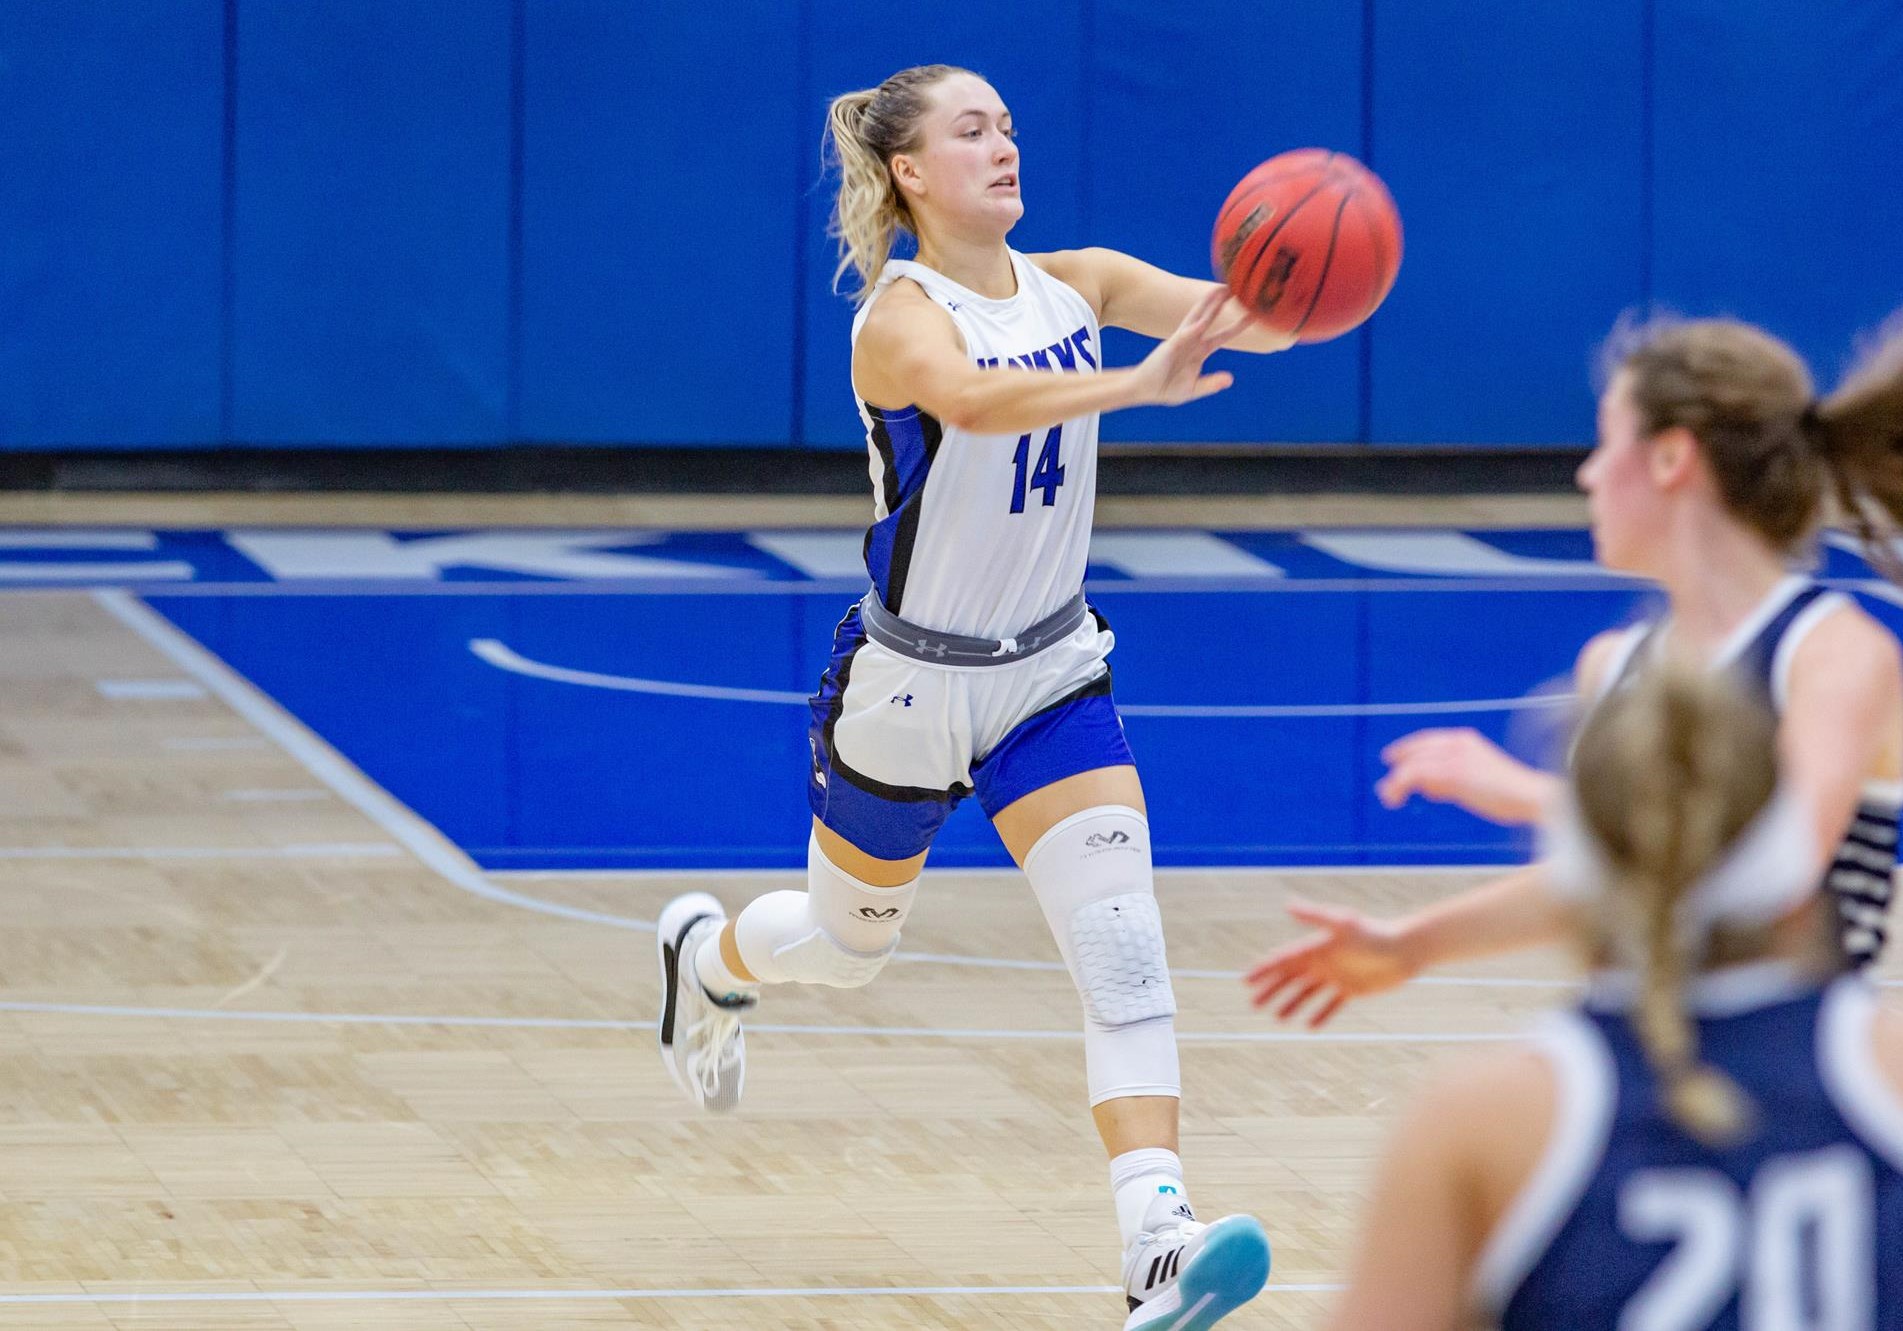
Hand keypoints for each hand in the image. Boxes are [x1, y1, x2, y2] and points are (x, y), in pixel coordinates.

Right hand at [1129, 285, 1258, 405]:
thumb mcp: (1193, 389)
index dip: (1237, 326)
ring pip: (1197, 318)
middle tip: (1237, 287)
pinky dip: (1192, 329)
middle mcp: (1192, 341)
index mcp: (1200, 351)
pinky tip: (1203, 322)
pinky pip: (1182, 336)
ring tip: (1220, 290)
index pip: (1223, 336)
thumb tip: (1230, 379)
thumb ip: (1211, 384)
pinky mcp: (1169, 347)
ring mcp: (1180, 341)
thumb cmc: (1166, 388)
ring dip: (1208, 305)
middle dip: (1222, 304)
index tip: (1254, 316)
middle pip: (1211, 318)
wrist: (1142, 390)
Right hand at [1243, 899, 1418, 1026]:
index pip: (1283, 960)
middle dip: (1271, 990)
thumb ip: (1314, 916)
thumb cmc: (1374, 933)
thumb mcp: (1343, 923)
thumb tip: (1287, 905)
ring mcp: (1336, 976)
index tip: (1246, 981)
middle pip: (1291, 978)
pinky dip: (1320, 1014)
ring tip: (1277, 1019)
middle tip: (1254, 1004)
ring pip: (1307, 993)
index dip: (1264, 970)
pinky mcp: (1352, 989)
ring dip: (1291, 1004)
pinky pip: (1331, 1004)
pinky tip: (1310, 1026)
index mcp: (1316, 946)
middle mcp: (1323, 961)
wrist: (1405, 949)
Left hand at [1376, 728, 1551, 825]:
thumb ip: (1452, 779)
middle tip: (1386, 788)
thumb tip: (1428, 786)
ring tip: (1390, 799)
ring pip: (1411, 765)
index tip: (1392, 759)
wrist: (1530, 796)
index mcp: (1465, 740)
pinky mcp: (1451, 773)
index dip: (1407, 748)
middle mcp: (1457, 743)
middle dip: (1398, 767)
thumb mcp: (1476, 779)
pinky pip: (1413, 775)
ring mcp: (1453, 757)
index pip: (1428, 740)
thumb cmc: (1509, 794)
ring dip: (1396, 783)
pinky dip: (1400, 786)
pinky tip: (1397, 798)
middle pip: (1416, 751)